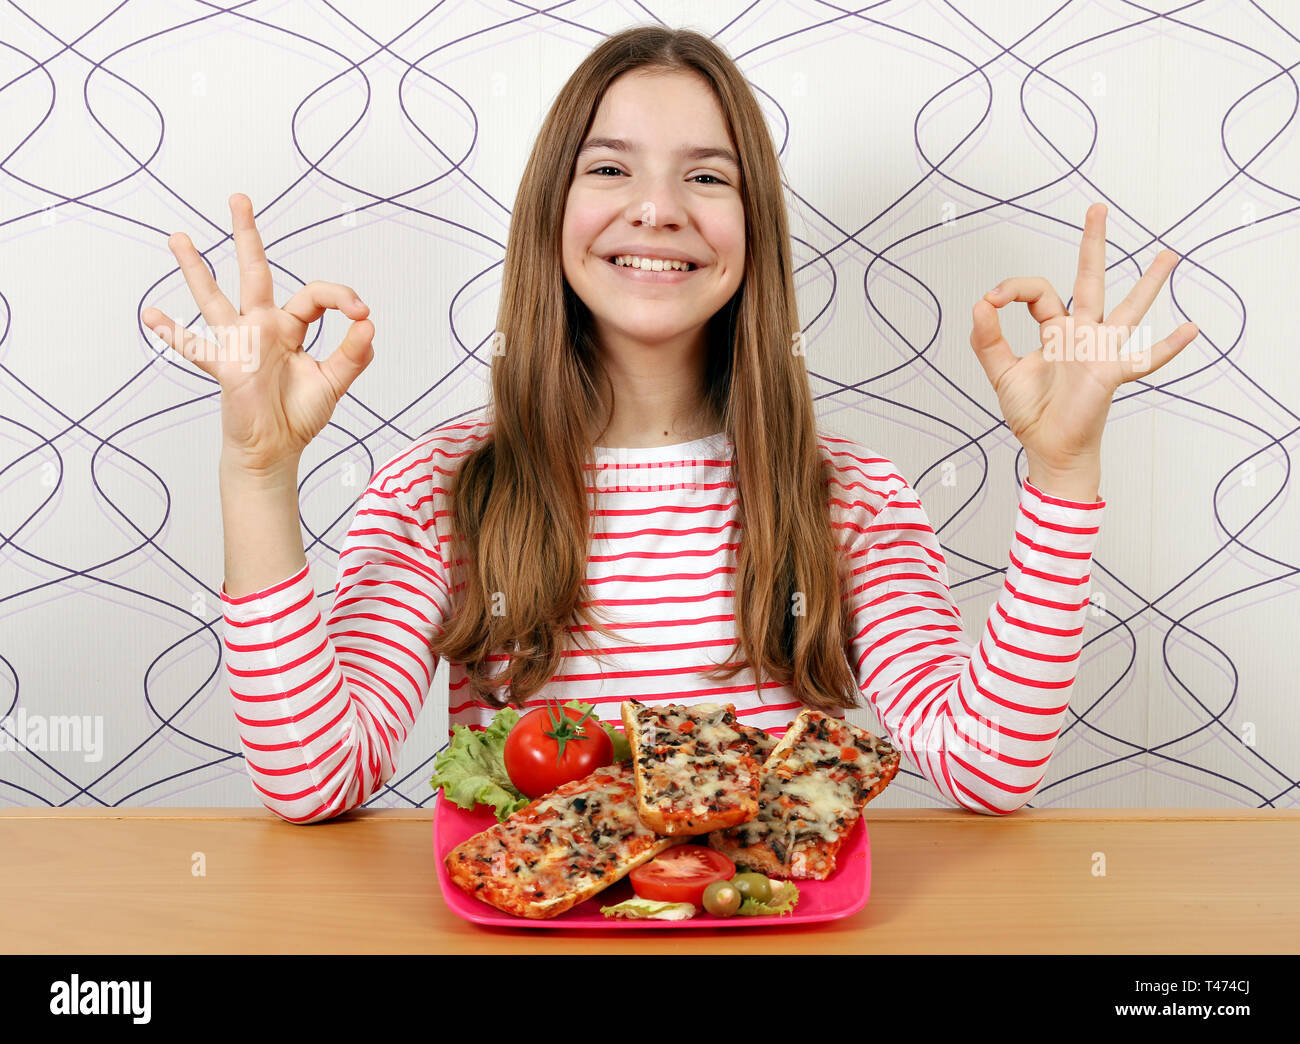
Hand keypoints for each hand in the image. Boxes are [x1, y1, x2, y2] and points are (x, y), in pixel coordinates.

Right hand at [142, 193, 375, 474]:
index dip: (340, 297)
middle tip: (239, 198)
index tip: (361, 312)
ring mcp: (238, 344)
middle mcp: (261, 327)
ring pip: (214, 298)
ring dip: (195, 269)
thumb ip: (354, 354)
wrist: (275, 449)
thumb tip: (369, 324)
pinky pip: (195, 347)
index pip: (313, 297)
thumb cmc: (299, 414)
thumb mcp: (335, 382)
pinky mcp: (225, 367)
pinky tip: (151, 315)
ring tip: (178, 237)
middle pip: (254, 272)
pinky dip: (173, 333)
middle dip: (247, 236)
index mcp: (290, 327)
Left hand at [969, 202, 1198, 498]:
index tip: (992, 301)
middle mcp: (1081, 334)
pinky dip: (1167, 347)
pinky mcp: (1110, 374)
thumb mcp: (1001, 373)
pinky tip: (1191, 329)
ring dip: (1148, 283)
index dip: (1013, 289)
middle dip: (1092, 244)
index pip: (1040, 293)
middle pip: (1089, 280)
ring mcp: (1100, 351)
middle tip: (1097, 208)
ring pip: (1127, 309)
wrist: (1048, 448)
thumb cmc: (1031, 413)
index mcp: (1055, 331)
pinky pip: (1145, 360)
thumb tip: (980, 303)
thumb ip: (987, 339)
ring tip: (1168, 255)